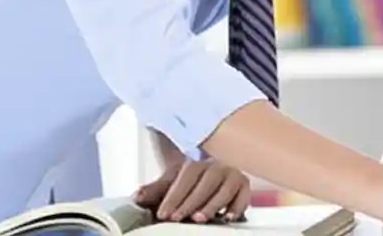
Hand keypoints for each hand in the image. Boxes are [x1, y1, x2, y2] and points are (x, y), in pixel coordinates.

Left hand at [134, 157, 253, 223]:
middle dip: (191, 201)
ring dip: (212, 205)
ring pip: (225, 188)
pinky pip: (245, 196)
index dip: (174, 195)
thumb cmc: (188, 186)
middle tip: (177, 218)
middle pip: (206, 181)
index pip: (186, 175)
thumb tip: (138, 196)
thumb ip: (155, 191)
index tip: (163, 213)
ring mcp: (232, 176)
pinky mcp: (244, 188)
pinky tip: (228, 218)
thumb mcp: (170, 187)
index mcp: (196, 164)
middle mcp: (216, 167)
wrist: (210, 184)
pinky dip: (238, 207)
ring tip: (199, 219)